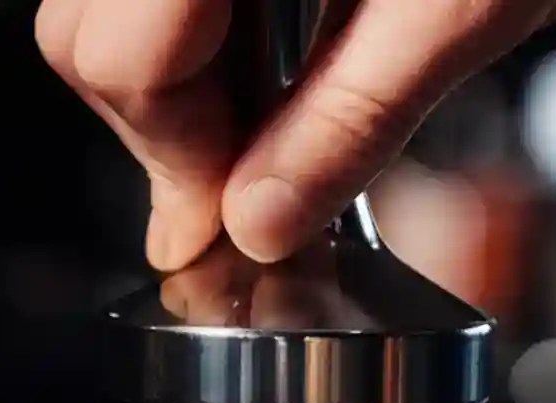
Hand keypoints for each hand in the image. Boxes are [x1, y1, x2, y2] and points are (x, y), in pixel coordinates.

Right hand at [35, 0, 555, 268]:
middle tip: (248, 188)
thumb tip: (262, 219)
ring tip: (271, 132)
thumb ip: (351, 120)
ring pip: (113, 9)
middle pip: (92, 32)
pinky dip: (202, 39)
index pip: (121, 54)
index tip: (226, 227)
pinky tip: (269, 70)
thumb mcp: (463, 9)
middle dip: (166, 130)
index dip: (174, 160)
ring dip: (182, 89)